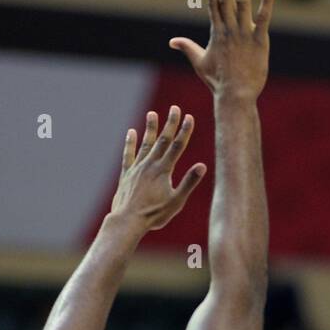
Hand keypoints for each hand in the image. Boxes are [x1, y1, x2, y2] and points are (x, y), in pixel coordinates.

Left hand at [106, 106, 206, 231]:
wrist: (127, 221)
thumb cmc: (154, 214)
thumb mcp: (176, 201)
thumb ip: (188, 182)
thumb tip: (202, 166)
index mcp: (163, 171)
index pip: (177, 146)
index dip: (185, 131)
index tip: (189, 117)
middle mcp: (150, 165)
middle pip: (162, 140)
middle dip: (170, 123)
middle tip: (175, 108)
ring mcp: (137, 168)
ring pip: (145, 144)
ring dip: (150, 128)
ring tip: (152, 113)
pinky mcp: (126, 175)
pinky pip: (128, 155)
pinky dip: (130, 143)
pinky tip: (131, 132)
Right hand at [169, 0, 274, 102]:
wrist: (235, 96)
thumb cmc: (218, 82)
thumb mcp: (200, 63)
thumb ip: (187, 48)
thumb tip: (172, 41)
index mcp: (217, 33)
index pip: (212, 4)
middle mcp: (229, 30)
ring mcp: (244, 35)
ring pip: (243, 5)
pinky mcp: (259, 41)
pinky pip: (263, 19)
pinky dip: (266, 3)